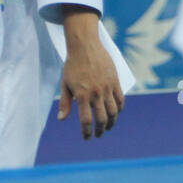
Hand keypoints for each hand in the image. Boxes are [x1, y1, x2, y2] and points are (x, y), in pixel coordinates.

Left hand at [57, 6, 123, 139]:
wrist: (85, 45)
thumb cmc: (72, 65)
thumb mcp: (65, 84)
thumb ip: (64, 102)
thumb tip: (62, 119)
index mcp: (82, 95)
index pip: (86, 120)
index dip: (87, 132)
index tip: (87, 138)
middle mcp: (95, 93)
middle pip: (102, 119)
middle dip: (100, 130)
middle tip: (98, 134)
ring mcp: (107, 87)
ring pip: (113, 111)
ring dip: (112, 122)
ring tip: (108, 126)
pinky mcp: (115, 81)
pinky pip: (120, 99)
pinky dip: (119, 109)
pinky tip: (116, 113)